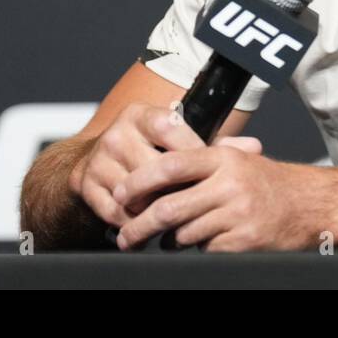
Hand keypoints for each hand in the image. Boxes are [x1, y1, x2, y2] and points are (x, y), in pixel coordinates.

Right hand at [67, 102, 205, 228]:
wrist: (98, 156)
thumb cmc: (150, 147)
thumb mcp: (178, 136)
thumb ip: (216, 142)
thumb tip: (253, 147)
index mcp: (143, 115)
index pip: (171, 131)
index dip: (193, 154)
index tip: (208, 172)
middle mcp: (117, 134)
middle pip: (154, 169)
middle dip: (176, 188)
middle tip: (192, 199)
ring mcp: (98, 159)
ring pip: (137, 195)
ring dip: (155, 209)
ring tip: (171, 212)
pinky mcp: (84, 184)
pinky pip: (116, 213)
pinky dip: (133, 222)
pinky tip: (145, 222)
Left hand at [112, 139, 312, 251]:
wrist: (311, 205)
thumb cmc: (270, 183)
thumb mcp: (240, 160)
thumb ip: (204, 159)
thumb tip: (156, 165)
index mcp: (224, 159)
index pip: (170, 166)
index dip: (138, 181)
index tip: (120, 194)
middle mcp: (230, 184)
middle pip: (167, 208)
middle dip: (139, 226)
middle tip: (125, 235)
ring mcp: (237, 215)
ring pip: (183, 235)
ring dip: (172, 240)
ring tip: (174, 237)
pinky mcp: (243, 242)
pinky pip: (205, 250)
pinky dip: (200, 249)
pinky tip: (209, 241)